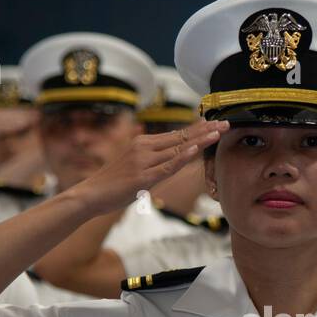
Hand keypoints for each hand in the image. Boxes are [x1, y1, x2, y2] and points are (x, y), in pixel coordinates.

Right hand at [74, 120, 226, 216]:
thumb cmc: (113, 185)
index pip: (176, 135)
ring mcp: (144, 161)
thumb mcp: (136, 168)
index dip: (197, 129)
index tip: (214, 123)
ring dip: (200, 140)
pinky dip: (182, 158)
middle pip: (181, 137)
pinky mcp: (143, 177)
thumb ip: (154, 162)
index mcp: (143, 143)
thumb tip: (172, 160)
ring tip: (218, 132)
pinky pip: (167, 166)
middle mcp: (145, 147)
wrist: (90, 194)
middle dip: (205, 130)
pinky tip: (195, 150)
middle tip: (225, 123)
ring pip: (178, 149)